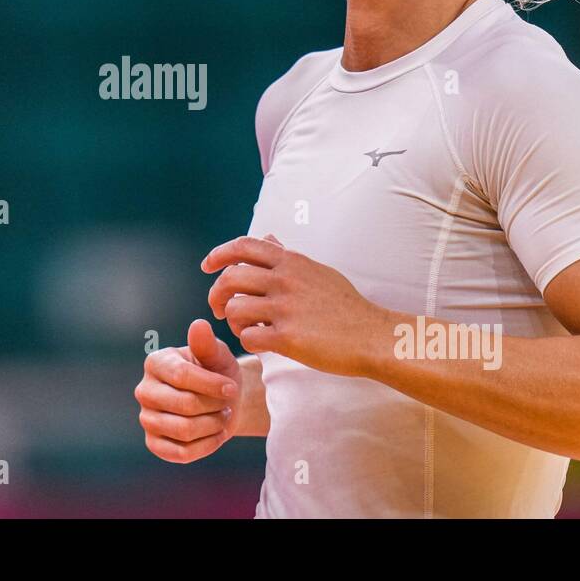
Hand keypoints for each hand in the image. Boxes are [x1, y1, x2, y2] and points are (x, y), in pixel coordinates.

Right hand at [135, 319, 241, 462]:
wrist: (222, 401)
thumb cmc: (218, 372)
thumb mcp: (218, 355)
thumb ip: (208, 344)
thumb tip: (198, 325)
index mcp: (156, 363)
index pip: (181, 376)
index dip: (211, 384)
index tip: (232, 387)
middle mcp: (144, 390)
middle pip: (184, 405)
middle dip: (214, 406)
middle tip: (226, 403)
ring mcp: (146, 418)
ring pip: (184, 430)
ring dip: (213, 425)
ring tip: (223, 416)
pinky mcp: (154, 443)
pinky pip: (180, 453)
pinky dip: (206, 445)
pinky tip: (217, 434)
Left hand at [201, 233, 381, 376]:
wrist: (372, 335)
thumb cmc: (346, 306)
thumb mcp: (318, 271)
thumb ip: (288, 256)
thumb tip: (268, 238)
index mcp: (292, 262)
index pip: (244, 246)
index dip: (219, 254)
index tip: (207, 266)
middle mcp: (286, 280)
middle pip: (230, 278)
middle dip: (216, 294)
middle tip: (219, 308)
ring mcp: (286, 308)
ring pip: (235, 308)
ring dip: (233, 321)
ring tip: (246, 328)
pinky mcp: (288, 338)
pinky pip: (248, 337)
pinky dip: (247, 341)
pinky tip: (260, 343)